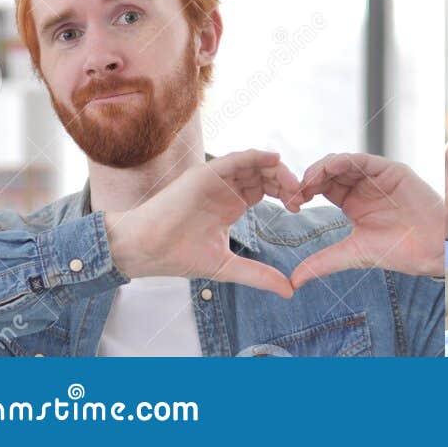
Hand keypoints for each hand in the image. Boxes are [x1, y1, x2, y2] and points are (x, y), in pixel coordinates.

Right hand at [106, 150, 301, 297]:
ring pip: (254, 164)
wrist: (145, 250)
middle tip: (301, 196)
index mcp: (231, 204)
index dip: (285, 194)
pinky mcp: (205, 173)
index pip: (266, 189)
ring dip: (276, 170)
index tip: (300, 208)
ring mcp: (216, 179)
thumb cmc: (179, 255)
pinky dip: (256, 156)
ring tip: (293, 184)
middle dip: (286, 182)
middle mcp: (226, 188)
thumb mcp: (228, 267)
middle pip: (264, 174)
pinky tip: (274, 160)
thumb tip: (289, 291)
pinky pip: (235, 159)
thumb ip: (258, 275)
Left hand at [287, 153, 446, 286]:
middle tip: (295, 191)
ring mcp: (377, 176)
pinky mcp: (391, 170)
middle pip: (329, 171)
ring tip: (309, 180)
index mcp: (352, 202)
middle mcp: (363, 185)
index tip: (290, 204)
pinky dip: (344, 160)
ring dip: (322, 167)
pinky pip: (363, 159)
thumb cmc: (397, 251)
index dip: (305, 191)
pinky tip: (330, 168)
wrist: (429, 249)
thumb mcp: (352, 254)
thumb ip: (323, 262)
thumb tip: (293, 281)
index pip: (323, 187)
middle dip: (309, 178)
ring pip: (343, 161)